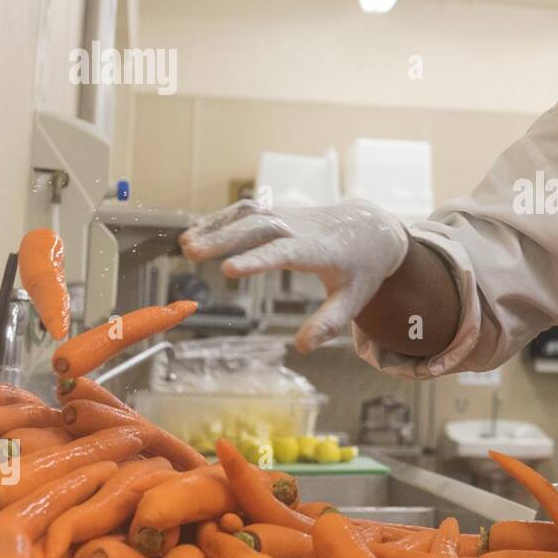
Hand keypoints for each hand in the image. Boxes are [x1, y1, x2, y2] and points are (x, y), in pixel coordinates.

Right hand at [179, 199, 410, 352]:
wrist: (372, 229)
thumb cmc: (361, 270)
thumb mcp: (353, 300)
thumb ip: (329, 323)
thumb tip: (302, 347)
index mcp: (319, 250)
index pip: (285, 253)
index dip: (257, 260)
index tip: (228, 269)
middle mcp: (300, 228)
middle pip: (259, 227)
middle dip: (225, 238)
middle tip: (191, 253)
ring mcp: (288, 217)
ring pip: (249, 213)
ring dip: (217, 225)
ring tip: (185, 244)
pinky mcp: (279, 213)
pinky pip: (247, 211)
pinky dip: (221, 218)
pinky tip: (195, 233)